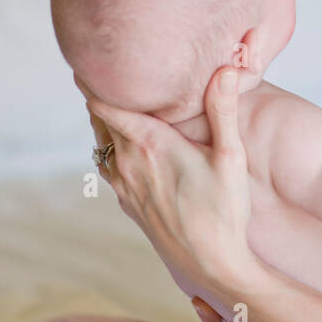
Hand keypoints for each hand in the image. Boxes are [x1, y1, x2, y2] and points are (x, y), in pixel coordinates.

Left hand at [79, 67, 255, 288]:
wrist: (211, 263)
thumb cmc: (224, 208)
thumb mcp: (230, 155)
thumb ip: (223, 109)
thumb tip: (226, 67)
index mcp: (148, 143)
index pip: (106, 103)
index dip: (95, 80)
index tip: (91, 58)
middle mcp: (127, 162)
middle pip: (98, 119)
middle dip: (98, 94)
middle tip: (99, 68)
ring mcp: (123, 185)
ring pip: (100, 143)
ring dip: (102, 121)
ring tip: (109, 99)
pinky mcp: (127, 203)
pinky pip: (107, 165)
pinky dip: (108, 146)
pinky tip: (122, 143)